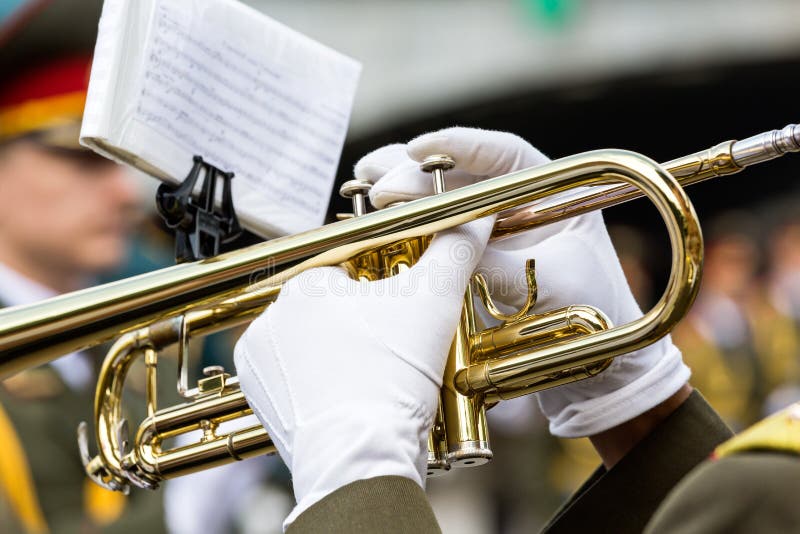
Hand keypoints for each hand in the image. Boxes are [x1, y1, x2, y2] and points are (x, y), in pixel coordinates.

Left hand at [234, 216, 492, 524]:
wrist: (362, 456)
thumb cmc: (393, 376)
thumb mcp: (434, 299)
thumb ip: (454, 249)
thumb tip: (476, 218)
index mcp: (305, 283)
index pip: (351, 269)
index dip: (385, 289)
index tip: (403, 313)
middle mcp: (271, 317)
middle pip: (331, 307)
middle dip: (363, 322)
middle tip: (394, 348)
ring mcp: (261, 362)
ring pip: (312, 342)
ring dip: (341, 351)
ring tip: (373, 374)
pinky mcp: (261, 400)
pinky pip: (295, 377)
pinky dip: (319, 381)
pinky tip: (349, 391)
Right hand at [356, 127, 689, 437]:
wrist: (605, 372)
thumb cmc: (598, 321)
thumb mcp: (549, 286)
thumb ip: (496, 263)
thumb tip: (442, 242)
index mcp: (557, 197)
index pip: (506, 155)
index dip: (460, 145)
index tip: (418, 148)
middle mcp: (523, 210)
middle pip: (463, 174)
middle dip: (416, 171)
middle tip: (377, 181)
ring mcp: (498, 237)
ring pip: (445, 202)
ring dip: (405, 194)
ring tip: (366, 191)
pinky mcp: (480, 264)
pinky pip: (441, 237)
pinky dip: (409, 230)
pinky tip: (380, 228)